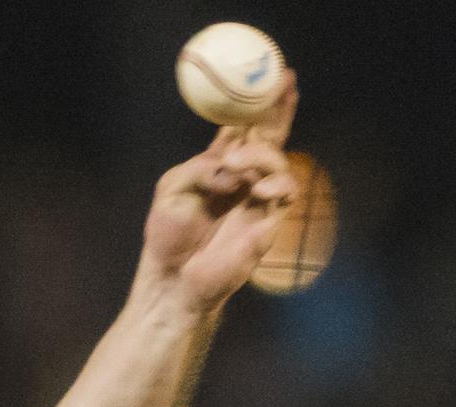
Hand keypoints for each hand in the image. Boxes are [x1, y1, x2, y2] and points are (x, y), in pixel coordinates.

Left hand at [136, 76, 300, 310]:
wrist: (174, 278)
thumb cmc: (169, 236)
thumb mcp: (172, 189)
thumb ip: (199, 168)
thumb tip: (230, 165)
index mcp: (218, 167)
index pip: (243, 128)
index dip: (256, 105)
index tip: (269, 79)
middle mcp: (242, 179)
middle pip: (270, 137)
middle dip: (280, 110)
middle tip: (287, 85)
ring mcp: (256, 200)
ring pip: (277, 162)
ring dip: (260, 156)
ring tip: (235, 166)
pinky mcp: (267, 223)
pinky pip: (284, 194)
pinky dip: (274, 185)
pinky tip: (257, 190)